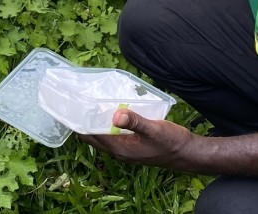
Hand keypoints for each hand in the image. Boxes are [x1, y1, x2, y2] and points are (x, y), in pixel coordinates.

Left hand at [78, 108, 195, 167]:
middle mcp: (120, 151)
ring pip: (104, 136)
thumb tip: (115, 114)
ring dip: (95, 124)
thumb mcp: (154, 129)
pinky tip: (111, 112)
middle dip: (84, 124)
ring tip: (88, 106)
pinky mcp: (132, 145)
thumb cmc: (171, 142)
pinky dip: (108, 125)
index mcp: (120, 149)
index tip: (71, 109)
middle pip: (94, 137)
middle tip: (76, 105)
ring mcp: (126, 149)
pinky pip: (114, 135)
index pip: (92, 136)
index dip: (80, 124)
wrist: (187, 153)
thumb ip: (135, 122)